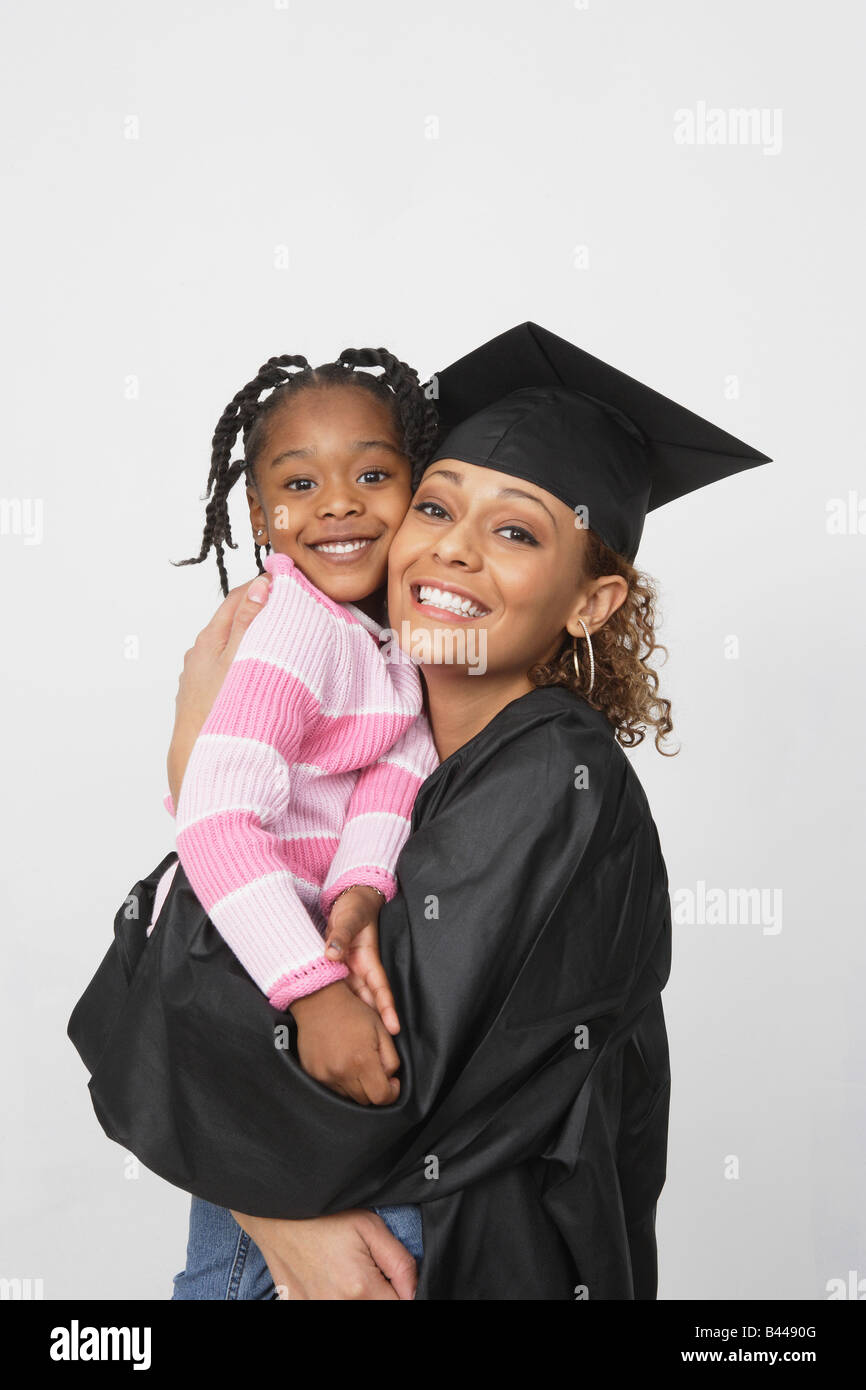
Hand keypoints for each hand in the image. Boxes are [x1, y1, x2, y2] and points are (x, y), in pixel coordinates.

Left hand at [167, 573, 270, 803]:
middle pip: (234, 620)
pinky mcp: (208, 700)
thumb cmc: (222, 715)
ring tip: (284, 640)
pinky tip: (265, 675)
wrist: (204, 768)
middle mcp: (200, 656)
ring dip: (256, 638)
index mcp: (208, 640)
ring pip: (232, 647)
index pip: (238, 598)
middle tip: (294, 608)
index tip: (290, 584)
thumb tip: (260, 586)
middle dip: (262, 611)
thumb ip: (249, 622)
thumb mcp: (242, 660)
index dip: (264, 586)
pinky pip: (231, 670)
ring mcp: (201, 680)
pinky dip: (250, 662)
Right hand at [229, 1208, 417, 1299]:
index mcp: (360, 1288)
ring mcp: (314, 1308)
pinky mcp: (297, 1306)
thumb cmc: (324, 1214)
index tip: (394, 1279)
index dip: (403, 1294)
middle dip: (380, 1293)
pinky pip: (325, 1306)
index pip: (399, 1307)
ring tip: (346, 1271)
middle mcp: (336, 1306)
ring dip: (357, 1295)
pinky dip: (332, 1295)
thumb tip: (414, 1293)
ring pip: (351, 1310)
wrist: (277, 1211)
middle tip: (368, 1268)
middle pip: (374, 1308)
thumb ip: (400, 1264)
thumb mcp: (370, 1226)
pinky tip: (327, 1278)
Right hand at [289, 979, 400, 1105]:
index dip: (392, 1093)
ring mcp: (324, 1075)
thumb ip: (391, 1059)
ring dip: (357, 1086)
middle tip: (375, 1069)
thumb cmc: (352, 1011)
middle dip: (374, 1089)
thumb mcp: (381, 1029)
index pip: (382, 1096)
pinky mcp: (313, 1074)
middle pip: (365, 1101)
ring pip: (349, 1097)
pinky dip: (341, 1081)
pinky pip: (332, 1089)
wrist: (318, 1000)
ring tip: (356, 1062)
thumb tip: (390, 1079)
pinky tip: (341, 1061)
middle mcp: (341, 1072)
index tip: (392, 1083)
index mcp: (362, 1060)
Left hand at [324, 887, 399, 1034]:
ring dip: (353, 1017)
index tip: (395, 1029)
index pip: (381, 990)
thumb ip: (340, 934)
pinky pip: (338, 990)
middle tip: (375, 1048)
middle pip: (367, 1002)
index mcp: (370, 960)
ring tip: (352, 1043)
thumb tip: (332, 953)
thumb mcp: (349, 917)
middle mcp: (361, 970)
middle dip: (372, 1024)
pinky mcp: (337, 969)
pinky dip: (336, 1004)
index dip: (388, 1009)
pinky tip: (330, 1021)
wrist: (349, 898)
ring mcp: (349, 971)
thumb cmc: (354, 906)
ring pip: (352, 1000)